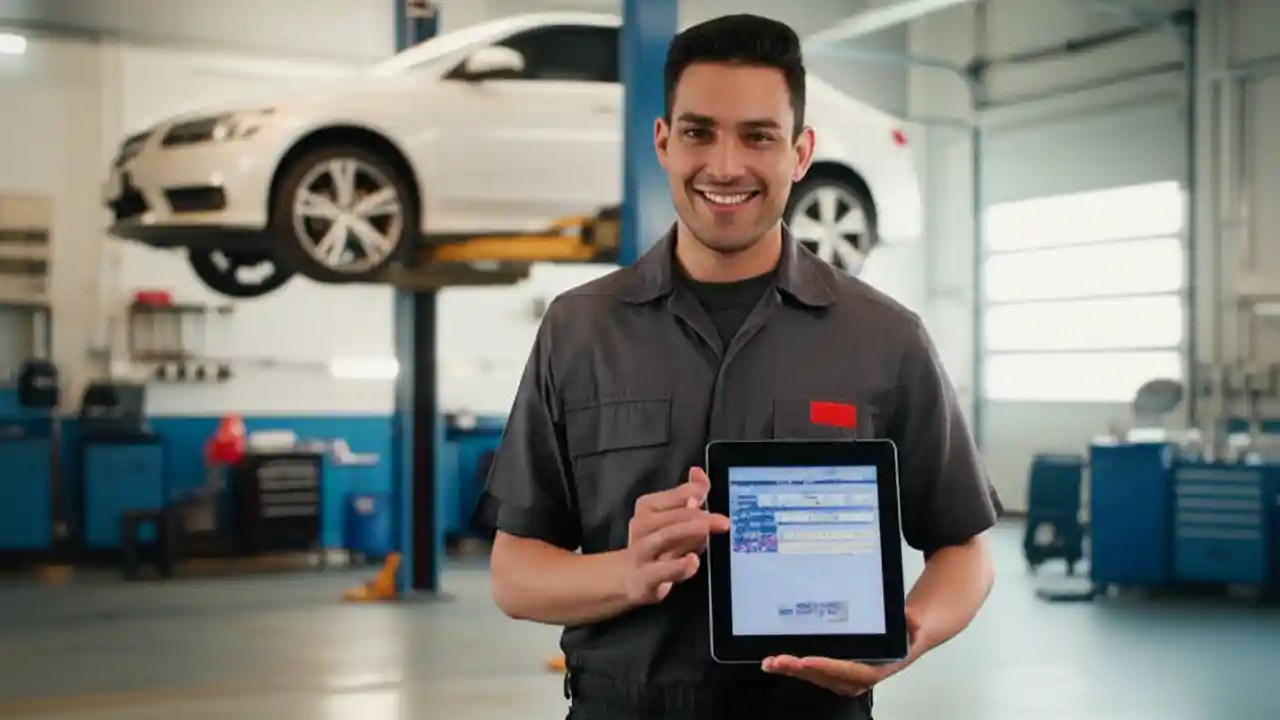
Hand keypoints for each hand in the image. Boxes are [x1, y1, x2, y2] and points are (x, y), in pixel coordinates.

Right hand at [620, 467, 729, 604]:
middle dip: (697, 517)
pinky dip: (678, 566)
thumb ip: (688, 496)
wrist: (629, 577)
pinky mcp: (646, 578)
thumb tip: (698, 473)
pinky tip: (693, 561)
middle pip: (671, 517)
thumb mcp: (673, 518)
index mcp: (648, 507)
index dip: (690, 492)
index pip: (672, 496)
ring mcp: (643, 552)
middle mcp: (643, 527)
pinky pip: (661, 571)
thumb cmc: (657, 543)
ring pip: (665, 538)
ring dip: (686, 532)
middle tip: (721, 521)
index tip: (703, 493)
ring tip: (706, 530)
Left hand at [762, 606, 926, 696]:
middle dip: (801, 669)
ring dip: (792, 670)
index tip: (807, 660)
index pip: (849, 671)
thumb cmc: (905, 635)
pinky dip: (791, 668)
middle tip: (781, 660)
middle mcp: (856, 677)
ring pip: (814, 676)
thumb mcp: (914, 626)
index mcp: (875, 668)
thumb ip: (912, 622)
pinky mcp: (832, 671)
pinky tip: (774, 663)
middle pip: (825, 675)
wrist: (906, 640)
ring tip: (772, 662)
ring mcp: (842, 677)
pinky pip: (810, 672)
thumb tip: (912, 618)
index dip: (827, 667)